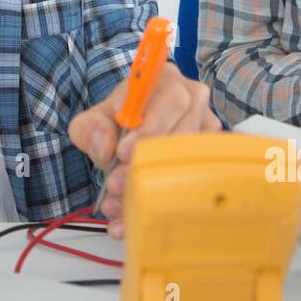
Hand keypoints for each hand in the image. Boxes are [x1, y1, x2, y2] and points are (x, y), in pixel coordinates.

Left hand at [67, 62, 218, 239]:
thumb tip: (105, 145)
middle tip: (118, 182)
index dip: (149, 126)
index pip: (169, 97)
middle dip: (149, 160)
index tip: (122, 152)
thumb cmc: (117, 123)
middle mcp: (193, 101)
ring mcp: (206, 130)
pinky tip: (131, 220)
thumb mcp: (92, 121)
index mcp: (165, 80)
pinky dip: (158, 205)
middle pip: (185, 129)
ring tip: (118, 203)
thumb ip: (89, 128)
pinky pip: (193, 183)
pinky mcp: (211, 159)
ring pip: (191, 159)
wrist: (129, 137)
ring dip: (153, 187)